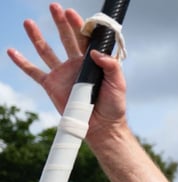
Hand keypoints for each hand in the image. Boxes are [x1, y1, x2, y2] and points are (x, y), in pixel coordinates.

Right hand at [7, 3, 126, 136]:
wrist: (102, 126)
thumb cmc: (113, 105)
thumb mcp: (119, 84)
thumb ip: (111, 66)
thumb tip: (95, 51)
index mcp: (92, 61)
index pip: (85, 38)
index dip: (79, 24)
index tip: (71, 13)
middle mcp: (76, 64)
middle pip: (66, 38)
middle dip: (60, 22)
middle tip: (54, 7)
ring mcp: (62, 73)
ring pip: (46, 51)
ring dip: (36, 36)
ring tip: (29, 22)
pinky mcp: (51, 85)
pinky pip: (33, 72)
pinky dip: (21, 62)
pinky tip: (12, 51)